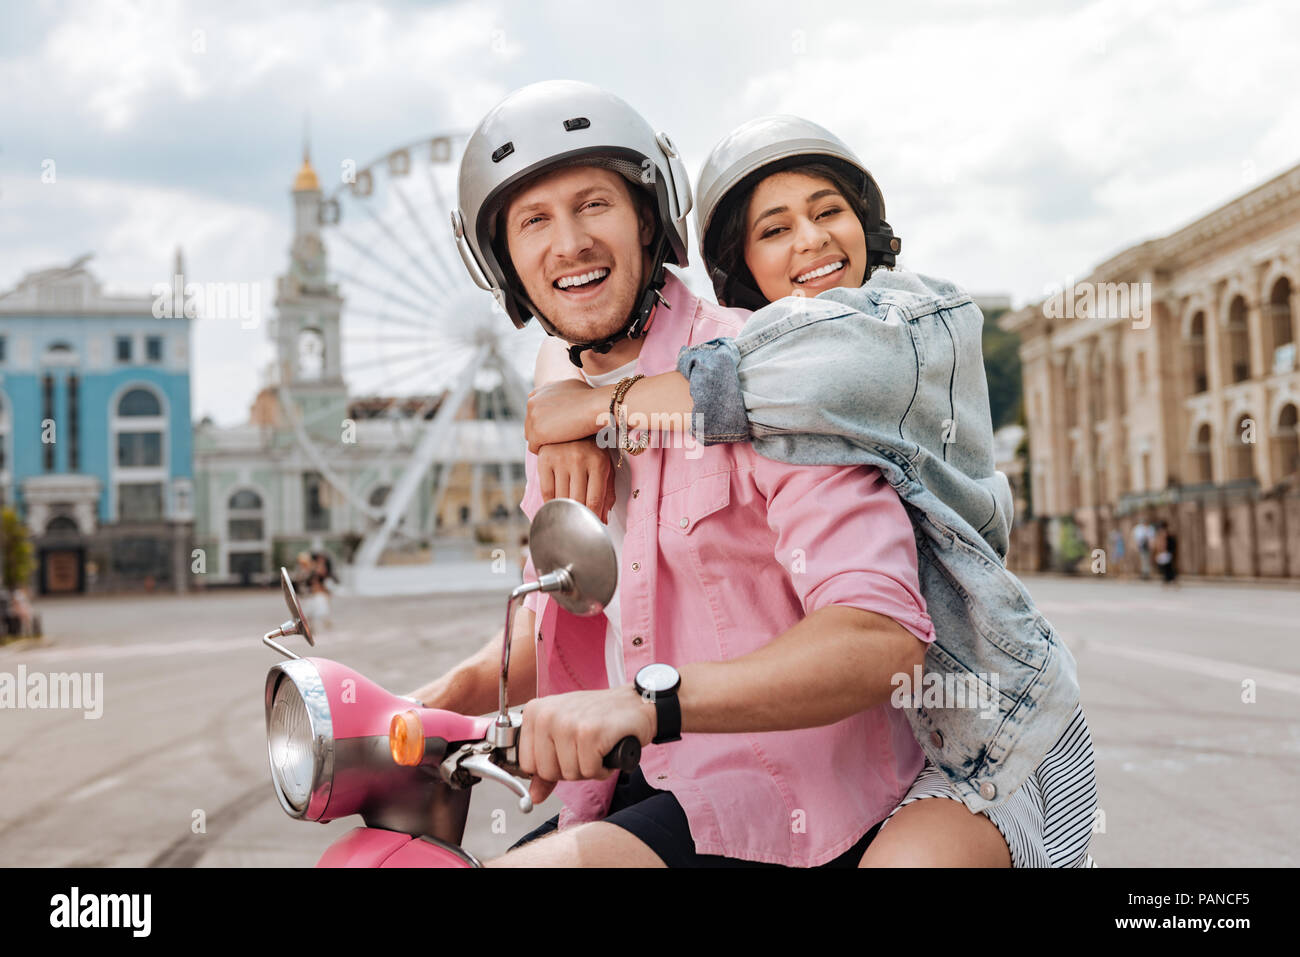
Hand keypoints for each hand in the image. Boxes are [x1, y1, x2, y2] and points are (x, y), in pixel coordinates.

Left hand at [517, 686, 656, 804]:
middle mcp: (548, 714)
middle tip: (585, 749)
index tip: (566, 753)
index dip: (551, 767)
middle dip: (570, 769)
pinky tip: (607, 749)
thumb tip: (534, 796)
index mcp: (536, 712)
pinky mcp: (590, 733)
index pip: (527, 764)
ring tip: (597, 747)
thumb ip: (546, 766)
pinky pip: (589, 772)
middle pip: (547, 772)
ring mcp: (568, 723)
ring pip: (569, 774)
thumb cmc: (600, 717)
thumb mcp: (565, 736)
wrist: (636, 704)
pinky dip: (603, 769)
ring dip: (589, 769)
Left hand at [526, 379, 608, 452]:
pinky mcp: (537, 432)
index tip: (553, 426)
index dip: (543, 419)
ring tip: (555, 448)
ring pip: (530, 436)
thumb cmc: (590, 398)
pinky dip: (542, 451)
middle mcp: (533, 402)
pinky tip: (554, 453)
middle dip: (541, 431)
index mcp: (539, 392)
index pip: (533, 408)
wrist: (595, 406)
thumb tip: (561, 396)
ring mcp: (533, 418)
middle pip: (529, 423)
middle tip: (555, 440)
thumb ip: (560, 391)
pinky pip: (533, 447)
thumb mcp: (572, 386)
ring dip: (541, 442)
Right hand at [536, 438, 616, 521]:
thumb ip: (607, 492)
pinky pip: (546, 491)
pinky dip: (551, 504)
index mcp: (598, 462)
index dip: (594, 517)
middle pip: (578, 501)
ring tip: (569, 517)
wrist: (570, 424)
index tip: (594, 526)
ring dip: (565, 512)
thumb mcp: (605, 466)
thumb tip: (603, 519)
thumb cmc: (592, 450)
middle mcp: (579, 460)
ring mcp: (560, 459)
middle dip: (580, 517)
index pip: (595, 499)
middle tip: (581, 525)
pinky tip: (556, 508)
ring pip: (562, 498)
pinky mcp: (544, 459)